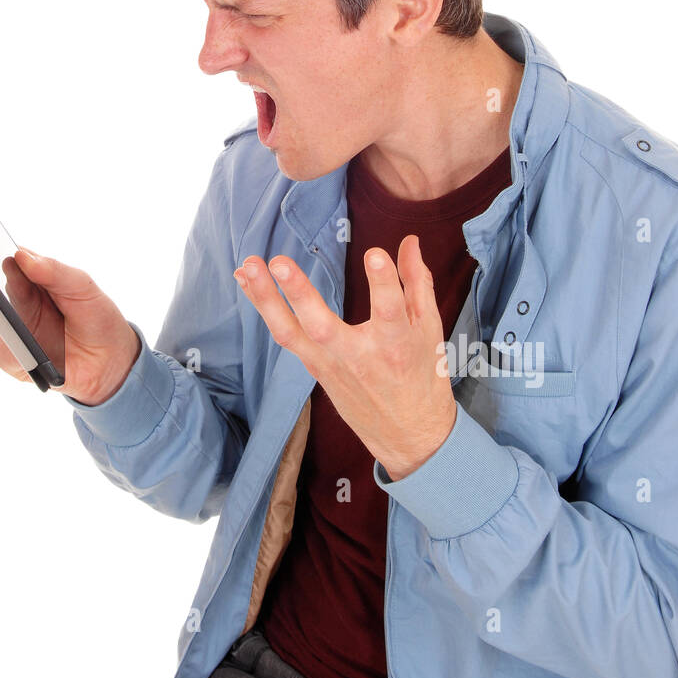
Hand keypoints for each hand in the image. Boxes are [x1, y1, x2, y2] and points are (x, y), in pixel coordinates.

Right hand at [0, 249, 140, 404]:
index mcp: (31, 280)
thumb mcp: (82, 287)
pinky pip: (3, 353)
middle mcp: (17, 303)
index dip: (1, 257)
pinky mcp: (15, 359)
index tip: (3, 256)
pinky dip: (12, 350)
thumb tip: (23, 256)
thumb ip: (54, 271)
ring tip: (12, 316)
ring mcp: (14, 331)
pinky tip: (25, 348)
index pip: (9, 263)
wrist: (111, 358)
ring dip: (0, 319)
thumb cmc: (96, 316)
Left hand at [234, 234, 455, 480]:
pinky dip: (265, 309)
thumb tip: (410, 241)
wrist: (408, 436)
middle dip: (298, 293)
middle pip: (322, 326)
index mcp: (396, 345)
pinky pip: (285, 337)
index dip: (384, 282)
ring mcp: (330, 365)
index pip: (390, 310)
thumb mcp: (430, 330)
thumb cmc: (422, 377)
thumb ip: (417, 281)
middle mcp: (358, 357)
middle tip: (278, 262)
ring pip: (290, 334)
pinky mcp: (314, 367)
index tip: (375, 254)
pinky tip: (247, 281)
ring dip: (265, 300)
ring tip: (248, 265)